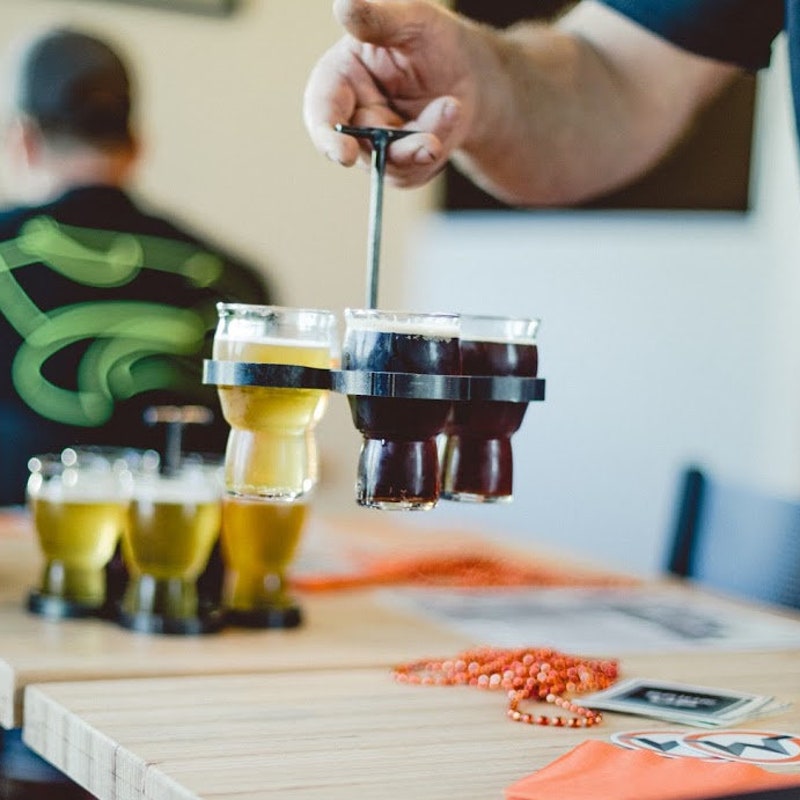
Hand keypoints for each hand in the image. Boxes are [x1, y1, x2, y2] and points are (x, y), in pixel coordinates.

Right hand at [303, 0, 479, 187]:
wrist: (468, 71)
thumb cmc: (433, 40)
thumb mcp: (412, 20)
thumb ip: (378, 19)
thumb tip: (344, 4)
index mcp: (340, 77)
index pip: (323, 110)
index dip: (327, 136)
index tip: (344, 155)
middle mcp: (351, 115)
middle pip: (360, 146)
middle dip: (396, 146)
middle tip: (430, 142)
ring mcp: (375, 143)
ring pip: (389, 162)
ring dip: (422, 144)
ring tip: (451, 107)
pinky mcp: (399, 163)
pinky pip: (413, 168)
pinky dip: (437, 142)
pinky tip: (452, 111)